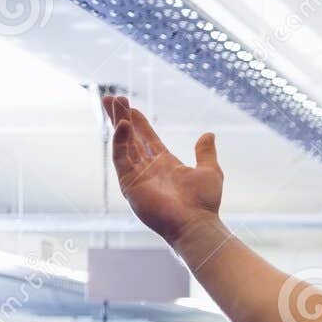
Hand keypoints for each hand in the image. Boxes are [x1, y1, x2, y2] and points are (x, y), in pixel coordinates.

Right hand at [101, 94, 223, 244]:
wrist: (196, 223)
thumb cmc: (204, 203)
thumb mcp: (210, 171)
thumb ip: (205, 153)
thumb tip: (208, 134)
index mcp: (165, 164)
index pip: (147, 139)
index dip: (139, 123)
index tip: (131, 106)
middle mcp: (148, 168)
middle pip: (131, 137)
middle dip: (122, 117)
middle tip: (112, 97)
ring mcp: (137, 175)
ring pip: (123, 143)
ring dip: (119, 122)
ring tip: (113, 102)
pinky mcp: (129, 183)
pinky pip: (121, 158)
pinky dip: (120, 140)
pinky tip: (123, 124)